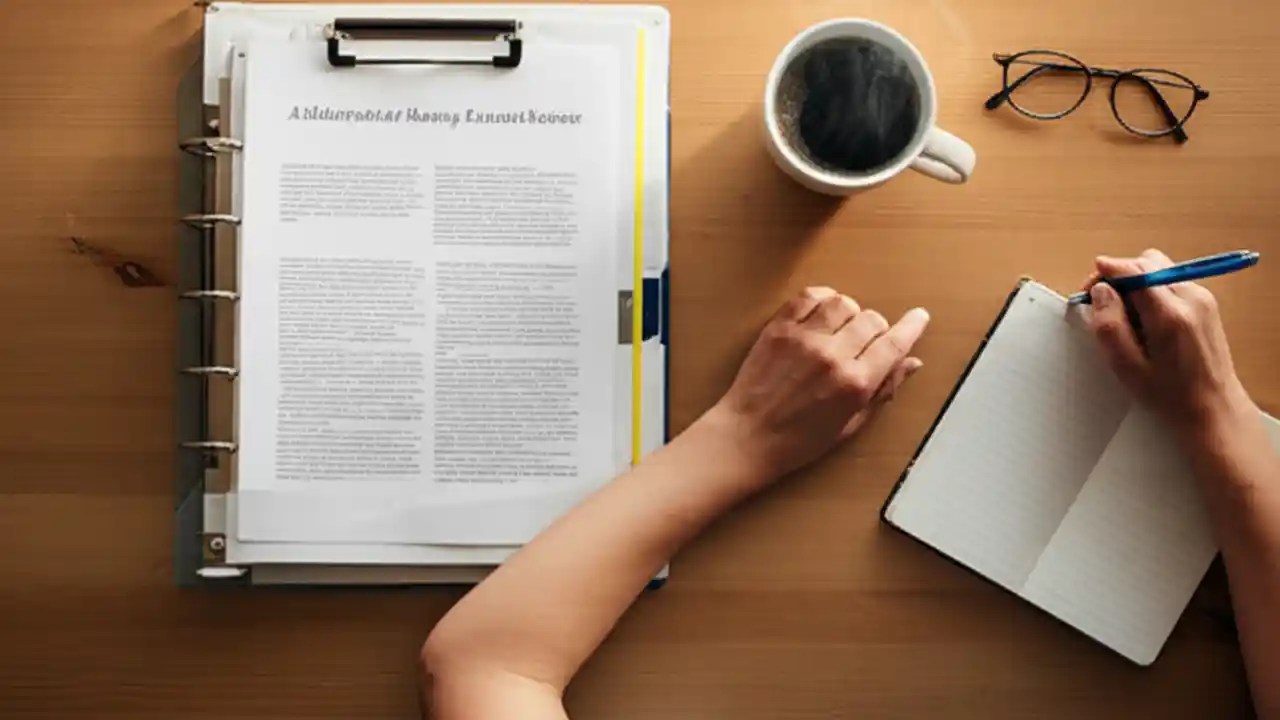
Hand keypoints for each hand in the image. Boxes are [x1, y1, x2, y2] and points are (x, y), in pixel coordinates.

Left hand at [702, 287, 929, 484]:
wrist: (747, 436)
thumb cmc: (799, 440)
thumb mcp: (850, 424)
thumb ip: (882, 390)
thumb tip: (912, 362)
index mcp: (855, 384)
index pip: (894, 343)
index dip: (911, 327)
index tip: (919, 317)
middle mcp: (832, 355)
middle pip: (871, 320)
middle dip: (876, 329)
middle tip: (864, 344)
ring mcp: (803, 338)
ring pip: (843, 303)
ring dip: (849, 313)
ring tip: (841, 330)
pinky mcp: (778, 328)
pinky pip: (809, 297)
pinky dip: (821, 299)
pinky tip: (821, 314)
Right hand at [1083, 249, 1257, 438]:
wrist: (1213, 408)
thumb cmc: (1168, 394)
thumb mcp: (1127, 367)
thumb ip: (1109, 325)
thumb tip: (1100, 290)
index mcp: (1170, 315)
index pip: (1135, 270)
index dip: (1107, 271)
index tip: (1089, 286)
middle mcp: (1191, 298)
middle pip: (1148, 261)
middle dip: (1120, 275)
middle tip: (1103, 303)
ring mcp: (1202, 298)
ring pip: (1159, 269)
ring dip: (1136, 282)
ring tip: (1126, 315)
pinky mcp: (1206, 303)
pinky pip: (1171, 281)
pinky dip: (1152, 291)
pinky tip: (1146, 320)